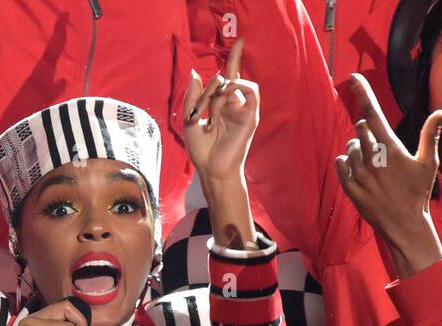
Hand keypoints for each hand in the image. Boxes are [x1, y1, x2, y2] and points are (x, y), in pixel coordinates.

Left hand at [184, 40, 260, 249]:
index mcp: (220, 104)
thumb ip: (192, 96)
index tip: (238, 40)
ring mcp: (243, 109)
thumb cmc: (201, 150)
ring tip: (212, 107)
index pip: (229, 75)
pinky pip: (252, 91)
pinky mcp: (250, 117)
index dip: (235, 57)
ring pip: (235, 82)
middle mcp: (233, 104)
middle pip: (225, 78)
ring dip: (221, 88)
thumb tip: (195, 72)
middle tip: (198, 113)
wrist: (211, 170)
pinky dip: (240, 85)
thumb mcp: (189, 118)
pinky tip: (228, 92)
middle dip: (208, 89)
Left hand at [336, 74, 441, 276]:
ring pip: (350, 147)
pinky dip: (346, 163)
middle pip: (360, 129)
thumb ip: (431, 136)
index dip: (363, 93)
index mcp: (391, 148)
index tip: (352, 78)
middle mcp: (372, 158)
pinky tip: (359, 170)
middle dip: (367, 131)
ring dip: (358, 149)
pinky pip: (341, 164)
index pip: (373, 114)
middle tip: (380, 146)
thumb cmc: (418, 193)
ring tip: (373, 164)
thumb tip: (440, 113)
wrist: (404, 225)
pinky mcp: (350, 187)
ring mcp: (359, 173)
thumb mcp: (428, 163)